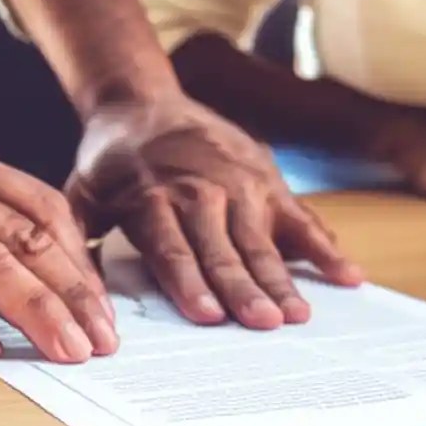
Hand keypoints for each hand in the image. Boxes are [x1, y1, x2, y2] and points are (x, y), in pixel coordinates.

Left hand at [66, 96, 363, 328]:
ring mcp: (239, 185)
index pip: (173, 248)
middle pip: (223, 249)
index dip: (190, 282)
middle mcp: (199, 191)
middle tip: (263, 324)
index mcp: (151, 198)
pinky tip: (348, 276)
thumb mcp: (82, 193)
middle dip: (243, 288)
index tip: (207, 315)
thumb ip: (79, 240)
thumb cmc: (112, 161)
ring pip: (261, 240)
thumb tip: (77, 297)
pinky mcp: (268, 181)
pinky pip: (300, 218)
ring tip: (299, 315)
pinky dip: (325, 247)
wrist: (146, 102)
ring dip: (281, 279)